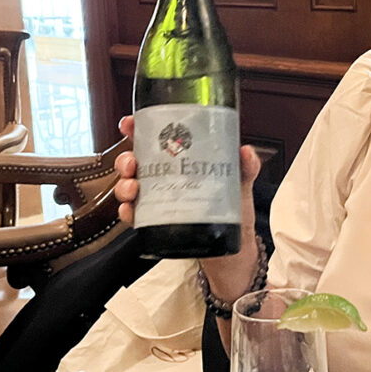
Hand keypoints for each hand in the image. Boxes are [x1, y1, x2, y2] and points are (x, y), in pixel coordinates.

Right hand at [113, 116, 262, 298]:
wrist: (235, 246)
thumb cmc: (234, 208)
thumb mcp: (240, 182)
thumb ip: (246, 166)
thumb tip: (246, 152)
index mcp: (181, 160)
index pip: (154, 139)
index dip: (137, 129)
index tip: (129, 125)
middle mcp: (165, 177)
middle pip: (134, 162)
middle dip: (125, 160)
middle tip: (132, 165)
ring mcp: (158, 200)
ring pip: (129, 187)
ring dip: (124, 186)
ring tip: (134, 189)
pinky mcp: (157, 223)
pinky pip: (134, 215)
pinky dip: (128, 212)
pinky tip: (131, 211)